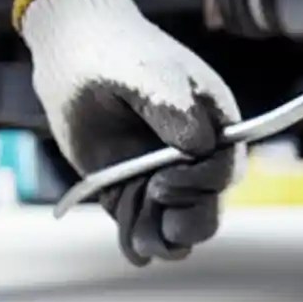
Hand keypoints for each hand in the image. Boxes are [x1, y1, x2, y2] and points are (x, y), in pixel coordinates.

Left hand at [18, 0, 240, 264]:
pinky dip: (138, 241)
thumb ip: (174, 109)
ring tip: (141, 241)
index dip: (202, 184)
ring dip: (163, 238)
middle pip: (208, 206)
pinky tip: (133, 249)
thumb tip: (199, 146)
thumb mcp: (148, 73)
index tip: (163, 181)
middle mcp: (194, 158)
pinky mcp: (130, 190)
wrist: (76, 52)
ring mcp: (162, 176)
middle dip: (188, 222)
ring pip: (177, 223)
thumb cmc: (119, 52)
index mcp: (214, 126)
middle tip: (161, 222)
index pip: (225, 169)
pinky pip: (141, 224)